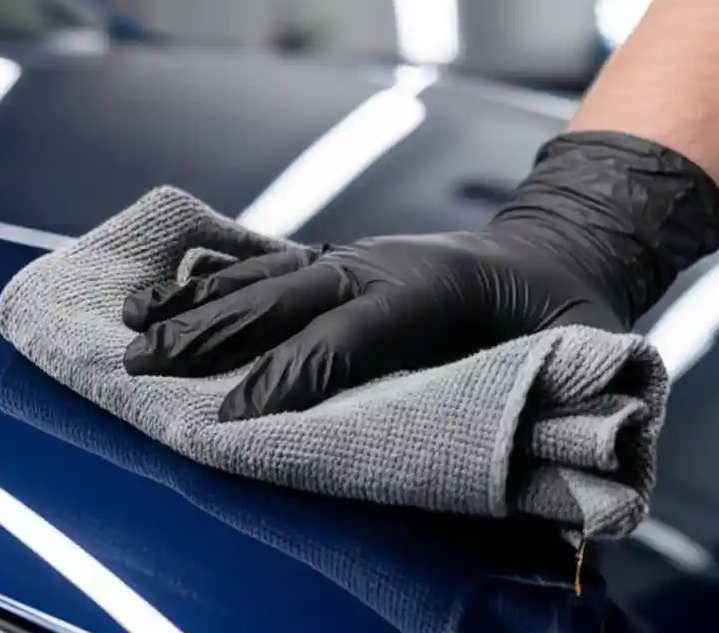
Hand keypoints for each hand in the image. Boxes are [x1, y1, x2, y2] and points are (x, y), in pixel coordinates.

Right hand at [122, 132, 718, 420]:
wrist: (552, 248)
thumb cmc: (566, 312)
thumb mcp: (586, 351)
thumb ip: (561, 397)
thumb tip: (552, 469)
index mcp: (432, 291)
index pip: (342, 341)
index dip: (283, 382)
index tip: (227, 423)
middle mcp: (376, 267)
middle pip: (278, 301)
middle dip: (207, 338)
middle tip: (142, 368)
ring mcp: (352, 259)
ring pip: (260, 279)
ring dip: (192, 305)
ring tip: (133, 326)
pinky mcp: (336, 262)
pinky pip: (264, 266)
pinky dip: (210, 278)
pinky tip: (163, 290)